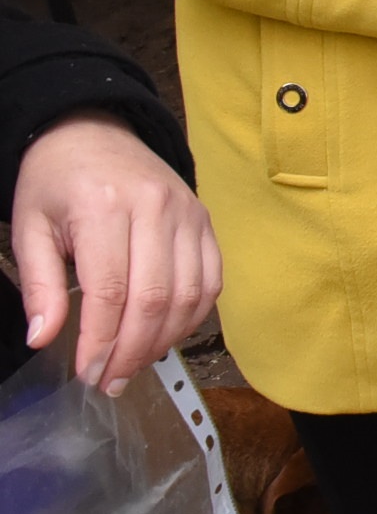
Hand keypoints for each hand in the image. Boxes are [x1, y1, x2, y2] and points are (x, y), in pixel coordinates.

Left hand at [14, 115, 221, 396]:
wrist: (93, 132)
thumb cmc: (56, 182)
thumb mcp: (29, 228)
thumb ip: (38, 285)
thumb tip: (44, 339)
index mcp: (105, 207)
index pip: (111, 290)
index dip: (102, 341)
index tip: (88, 373)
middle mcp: (156, 208)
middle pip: (155, 297)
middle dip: (133, 350)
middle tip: (111, 381)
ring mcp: (189, 213)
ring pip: (189, 294)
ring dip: (164, 340)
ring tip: (136, 366)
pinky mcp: (205, 220)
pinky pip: (211, 280)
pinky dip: (192, 316)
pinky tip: (165, 334)